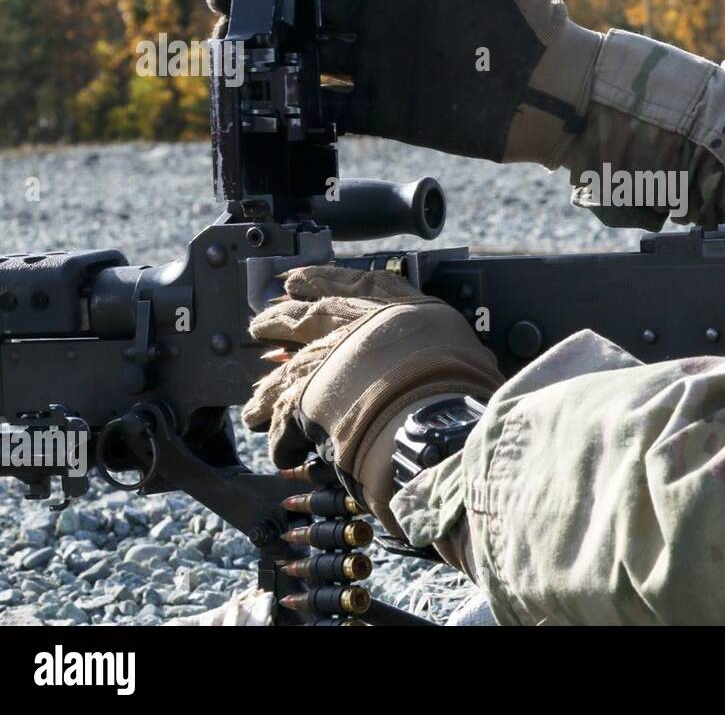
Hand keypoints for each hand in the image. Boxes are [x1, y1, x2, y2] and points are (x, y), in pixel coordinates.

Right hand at [209, 0, 600, 164]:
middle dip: (270, 11)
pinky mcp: (392, 112)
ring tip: (238, 58)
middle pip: (314, 12)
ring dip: (279, 58)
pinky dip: (306, 109)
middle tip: (227, 13)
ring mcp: (387, 67)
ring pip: (317, 61)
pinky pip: (337, 111)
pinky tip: (275, 105)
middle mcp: (388, 22)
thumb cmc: (527, 19)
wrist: (552, 94)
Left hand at [244, 266, 503, 521]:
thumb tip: (470, 358)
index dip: (324, 279)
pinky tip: (277, 446)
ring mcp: (327, 363)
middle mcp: (355, 329)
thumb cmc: (457, 377)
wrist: (432, 407)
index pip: (355, 284)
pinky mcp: (306, 402)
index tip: (296, 278)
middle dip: (282, 318)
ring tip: (255, 404)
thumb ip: (446, 343)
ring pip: (288, 370)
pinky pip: (284, 416)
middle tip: (260, 322)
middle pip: (308, 317)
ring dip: (270, 388)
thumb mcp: (457, 343)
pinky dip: (280, 432)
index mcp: (393, 309)